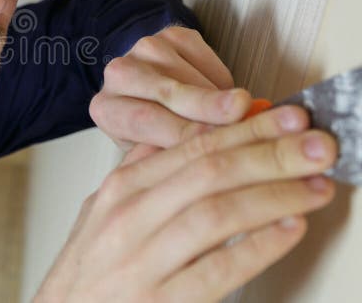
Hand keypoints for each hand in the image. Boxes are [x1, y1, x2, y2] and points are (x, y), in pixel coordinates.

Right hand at [33, 106, 336, 302]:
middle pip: (210, 173)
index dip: (247, 130)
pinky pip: (216, 270)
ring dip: (275, 195)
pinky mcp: (158, 301)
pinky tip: (287, 230)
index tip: (287, 118)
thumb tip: (187, 137)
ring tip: (314, 186)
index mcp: (121, 188)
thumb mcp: (102, 207)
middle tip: (316, 145)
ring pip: (216, 214)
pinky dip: (257, 247)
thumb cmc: (86, 268)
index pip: (193, 147)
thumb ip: (142, 172)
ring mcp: (142, 259)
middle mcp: (129, 217)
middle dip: (271, 154)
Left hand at [90, 26, 251, 149]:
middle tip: (241, 112)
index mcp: (106, 110)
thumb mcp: (151, 151)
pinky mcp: (173, 34)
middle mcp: (119, 74)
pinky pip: (207, 58)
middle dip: (207, 104)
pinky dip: (222, 80)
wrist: (145, 89)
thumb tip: (207, 152)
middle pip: (168, 91)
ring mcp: (145, 49)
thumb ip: (171, 151)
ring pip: (191, 75)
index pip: (144, 120)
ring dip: (220, 98)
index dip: (181, 131)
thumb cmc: (149, 129)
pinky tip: (220, 95)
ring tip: (235, 118)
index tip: (211, 141)